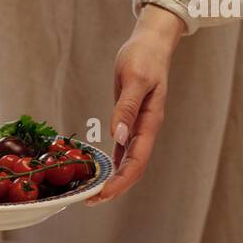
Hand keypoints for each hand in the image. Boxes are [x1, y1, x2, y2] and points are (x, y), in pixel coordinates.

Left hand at [91, 5, 183, 202]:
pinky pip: (124, 148)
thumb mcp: (134, 79)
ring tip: (93, 192)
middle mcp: (146, 128)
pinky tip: (103, 171)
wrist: (151, 42)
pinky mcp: (131, 119)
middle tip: (91, 201)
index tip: (103, 194)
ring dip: (114, 178)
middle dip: (116, 187)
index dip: (121, 181)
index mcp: (150, 122)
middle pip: (134, 167)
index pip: (137, 161)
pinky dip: (114, 162)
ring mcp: (140, 125)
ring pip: (129, 160)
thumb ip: (127, 108)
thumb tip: (119, 136)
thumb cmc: (144, 56)